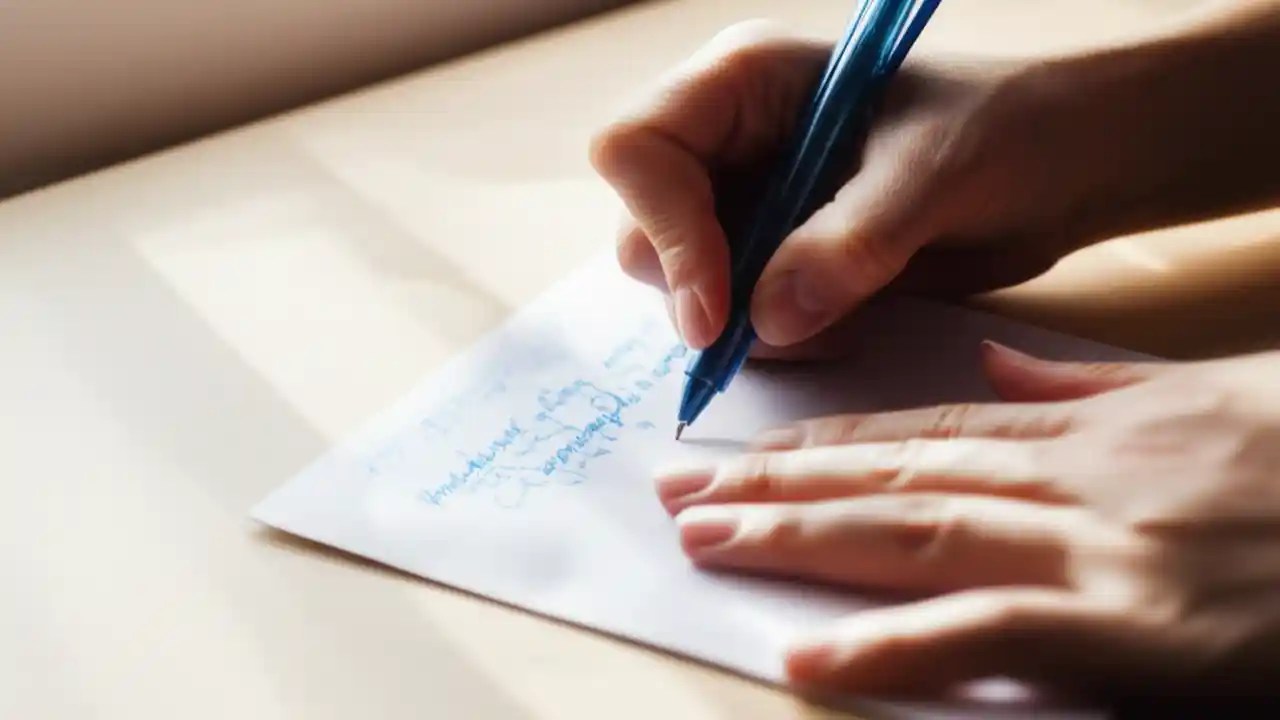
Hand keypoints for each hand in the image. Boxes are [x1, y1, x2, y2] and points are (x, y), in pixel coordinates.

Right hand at [590, 21, 1108, 357]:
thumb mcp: (934, 173)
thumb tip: (765, 321)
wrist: (1066, 168)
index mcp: (745, 83)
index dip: (660, 226)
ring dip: (748, 327)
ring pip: (684, 285)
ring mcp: (751, 204)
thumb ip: (849, 244)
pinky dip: (782, 341)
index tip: (717, 309)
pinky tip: (851, 322)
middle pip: (644, 228)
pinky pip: (738, 319)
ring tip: (842, 318)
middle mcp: (730, 142)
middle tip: (778, 329)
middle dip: (700, 289)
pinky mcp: (778, 259)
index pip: (636, 148)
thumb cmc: (1009, 129)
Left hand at [653, 343, 1279, 698]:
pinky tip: (811, 656)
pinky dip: (894, 646)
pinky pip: (992, 633)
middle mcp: (1081, 475)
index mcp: (1097, 426)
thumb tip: (1006, 366)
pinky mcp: (1140, 630)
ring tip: (705, 543)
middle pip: (900, 475)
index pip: (929, 428)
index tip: (748, 447)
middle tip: (679, 489)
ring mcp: (1105, 548)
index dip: (828, 441)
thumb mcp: (1215, 400)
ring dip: (803, 539)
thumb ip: (1094, 389)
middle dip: (781, 482)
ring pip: (919, 534)